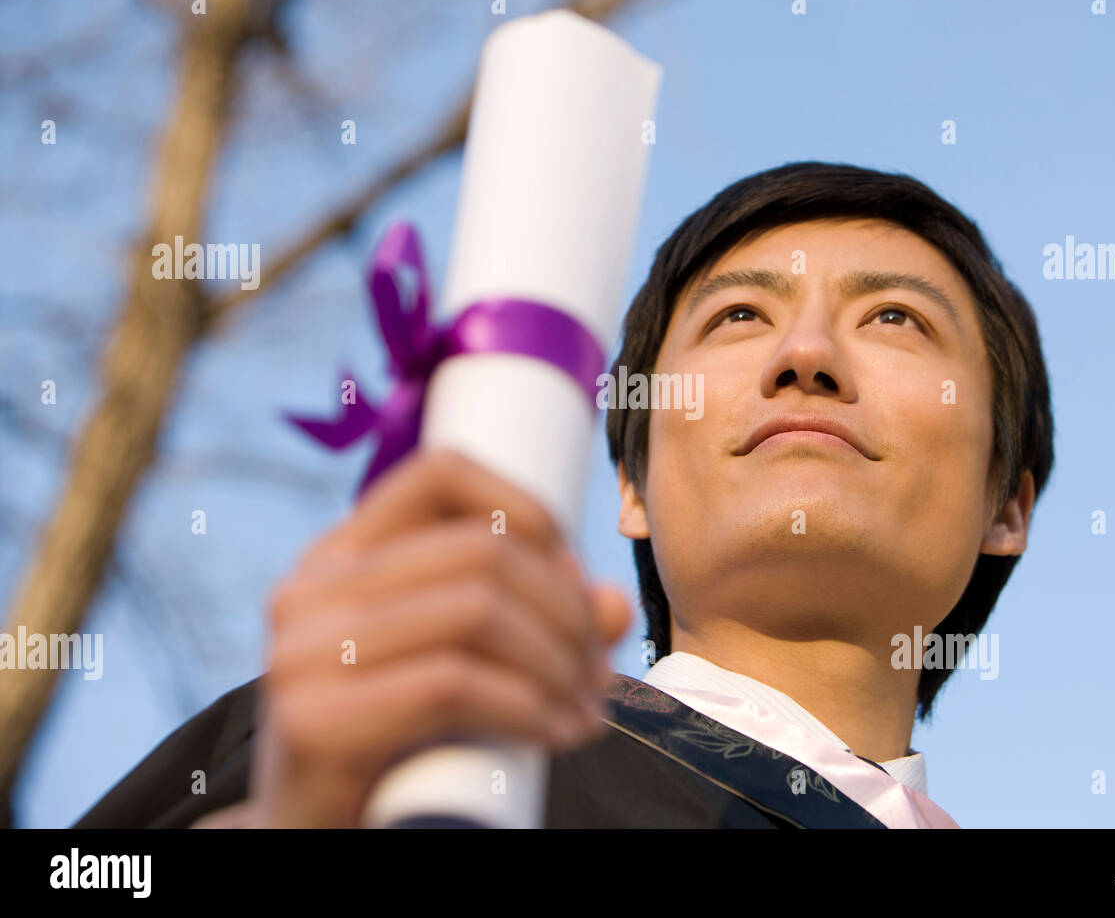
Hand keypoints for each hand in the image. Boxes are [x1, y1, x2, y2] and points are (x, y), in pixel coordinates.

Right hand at [249, 448, 631, 827]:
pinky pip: (452, 683)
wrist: (310, 843)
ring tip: (585, 708)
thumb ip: (537, 630)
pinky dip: (528, 706)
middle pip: (480, 550)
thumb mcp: (467, 672)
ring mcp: (301, 653)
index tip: (573, 579)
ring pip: (476, 608)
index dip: (528, 509)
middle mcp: (309, 590)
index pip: (441, 473)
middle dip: (566, 609)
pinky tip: (556, 733)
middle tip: (598, 672)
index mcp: (340, 559)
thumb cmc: (396, 752)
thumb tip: (612, 605)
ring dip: (558, 661)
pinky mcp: (312, 722)